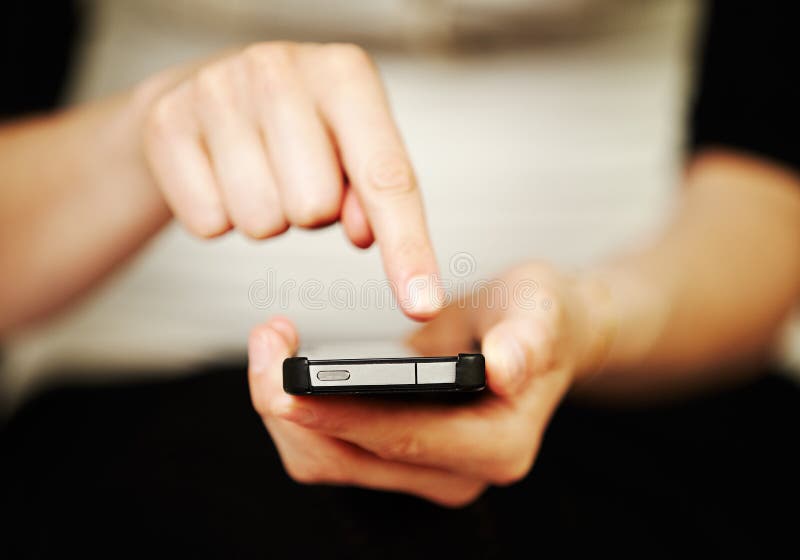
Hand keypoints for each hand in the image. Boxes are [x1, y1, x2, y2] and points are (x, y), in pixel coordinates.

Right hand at [134, 42, 439, 317]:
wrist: (210, 92)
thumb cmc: (300, 123)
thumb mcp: (354, 145)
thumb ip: (376, 191)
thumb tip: (364, 234)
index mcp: (345, 74)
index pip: (386, 178)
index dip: (407, 248)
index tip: (421, 304)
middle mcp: (280, 70)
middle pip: (315, 209)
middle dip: (313, 212)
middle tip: (299, 175)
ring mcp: (217, 91)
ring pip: (261, 222)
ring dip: (268, 215)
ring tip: (262, 171)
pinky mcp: (167, 123)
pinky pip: (209, 223)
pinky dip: (221, 216)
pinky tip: (222, 174)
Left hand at [248, 263, 607, 505]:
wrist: (535, 331)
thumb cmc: (540, 319)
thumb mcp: (541, 310)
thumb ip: (528, 339)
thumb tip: (503, 367)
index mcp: (497, 445)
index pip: (404, 439)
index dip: (341, 414)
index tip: (289, 384)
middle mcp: (456, 472)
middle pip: (348, 461)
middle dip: (292, 408)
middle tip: (268, 340)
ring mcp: (423, 469)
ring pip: (326, 462)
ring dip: (285, 411)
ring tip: (271, 344)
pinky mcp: (395, 456)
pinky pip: (328, 449)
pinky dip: (299, 412)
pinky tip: (286, 366)